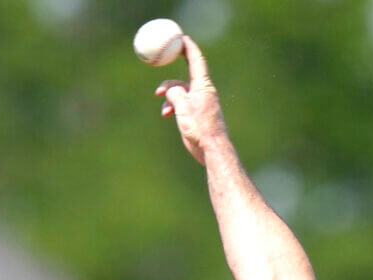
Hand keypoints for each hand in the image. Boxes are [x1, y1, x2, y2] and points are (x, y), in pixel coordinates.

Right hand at [154, 35, 224, 164]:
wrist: (211, 149)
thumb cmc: (200, 128)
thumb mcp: (183, 107)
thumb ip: (175, 93)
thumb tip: (170, 89)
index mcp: (203, 87)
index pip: (196, 61)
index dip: (189, 47)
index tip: (181, 37)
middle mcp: (202, 92)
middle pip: (184, 77)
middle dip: (170, 76)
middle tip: (161, 72)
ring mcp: (199, 104)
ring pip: (179, 92)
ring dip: (168, 96)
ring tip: (162, 105)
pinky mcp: (196, 114)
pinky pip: (181, 104)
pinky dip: (172, 106)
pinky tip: (165, 114)